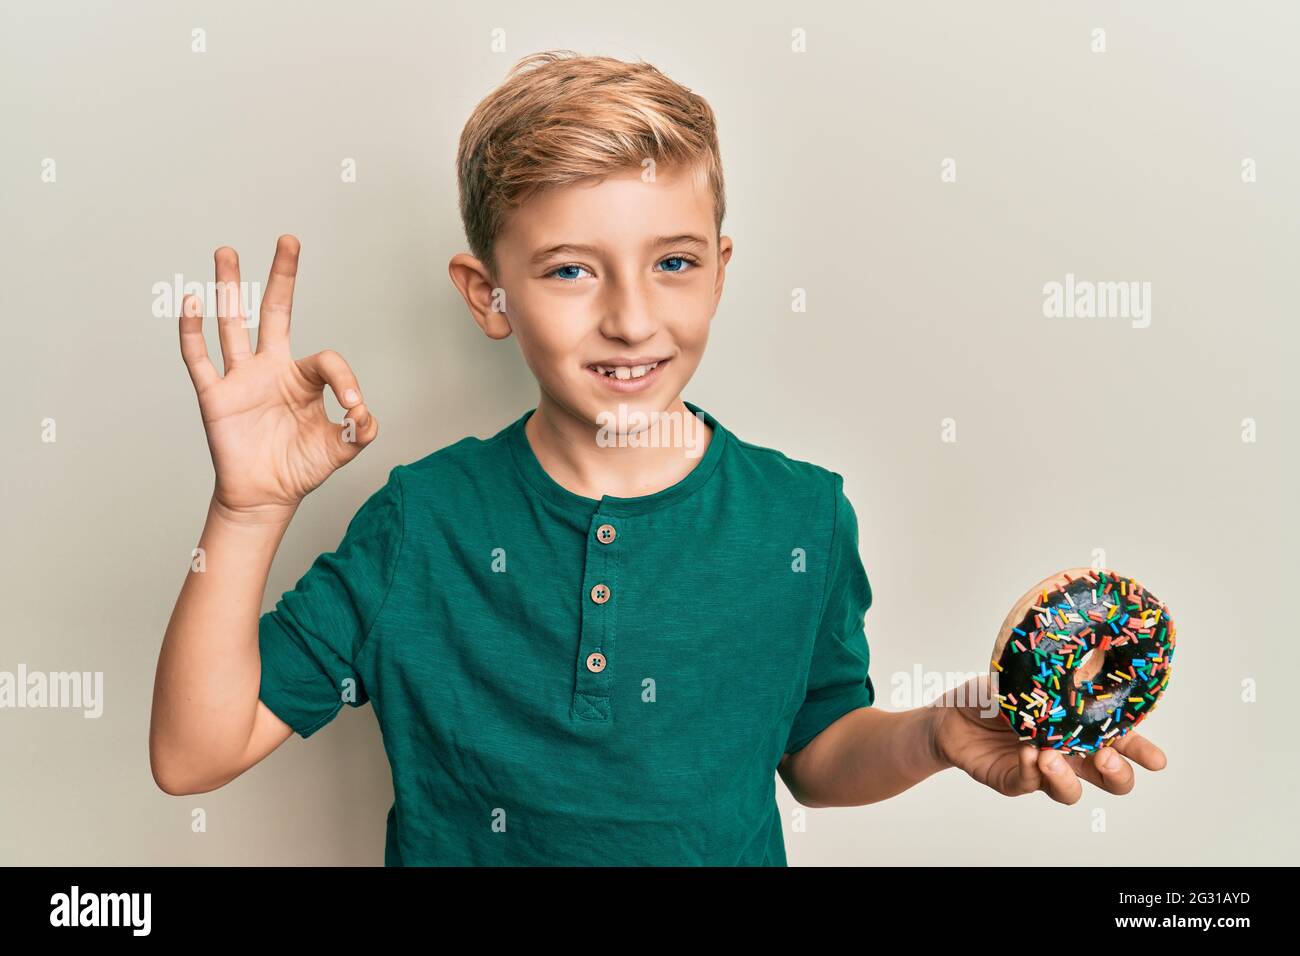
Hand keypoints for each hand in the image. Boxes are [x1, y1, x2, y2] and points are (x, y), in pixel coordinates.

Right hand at [179, 235, 378, 521]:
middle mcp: (271, 369)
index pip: (327, 360)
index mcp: (304, 379)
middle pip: (275, 312)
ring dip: (228, 288)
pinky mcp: (215, 395)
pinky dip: (192, 331)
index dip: (346, 381)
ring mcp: (241, 378)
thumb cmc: (301, 468)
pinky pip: (199, 358)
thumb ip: (360, 431)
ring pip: (233, 324)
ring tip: (226, 251)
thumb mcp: (340, 449)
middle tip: (288, 240)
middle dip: (282, 276)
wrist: (266, 497)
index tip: (354, 410)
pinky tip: (191, 301)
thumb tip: (365, 415)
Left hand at [928, 674, 1167, 803]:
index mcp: (1080, 727)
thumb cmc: (993, 694)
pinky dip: (1031, 772)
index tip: (1157, 761)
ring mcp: (1042, 770)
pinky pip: (1029, 785)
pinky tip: (1027, 755)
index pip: (1120, 742)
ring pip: (1071, 792)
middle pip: (1110, 779)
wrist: (949, 713)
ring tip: (1050, 756)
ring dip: (1067, 777)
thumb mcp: (1029, 678)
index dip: (1141, 752)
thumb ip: (1058, 675)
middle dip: (1117, 774)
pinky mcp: (1014, 780)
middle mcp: (1067, 753)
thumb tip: (1089, 651)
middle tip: (1105, 758)